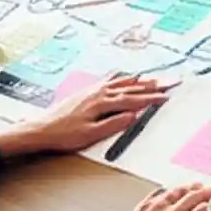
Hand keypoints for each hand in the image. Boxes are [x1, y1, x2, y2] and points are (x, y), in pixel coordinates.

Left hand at [0, 76, 172, 156]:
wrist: (40, 128)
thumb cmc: (63, 134)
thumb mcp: (90, 134)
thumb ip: (113, 124)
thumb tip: (133, 115)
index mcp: (102, 102)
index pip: (133, 99)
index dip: (151, 98)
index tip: (167, 97)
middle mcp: (99, 92)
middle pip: (131, 86)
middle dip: (152, 84)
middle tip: (170, 82)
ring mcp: (92, 90)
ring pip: (122, 82)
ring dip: (140, 80)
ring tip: (154, 78)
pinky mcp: (86, 91)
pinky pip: (110, 80)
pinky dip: (122, 78)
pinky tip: (125, 76)